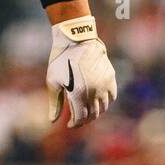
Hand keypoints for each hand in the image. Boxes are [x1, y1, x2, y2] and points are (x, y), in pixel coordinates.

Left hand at [46, 15, 116, 129]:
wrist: (77, 40)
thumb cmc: (60, 60)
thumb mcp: (52, 82)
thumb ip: (55, 104)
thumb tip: (53, 121)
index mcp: (78, 95)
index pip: (80, 118)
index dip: (74, 124)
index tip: (69, 124)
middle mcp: (93, 92)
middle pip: (93, 115)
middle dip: (84, 120)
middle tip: (77, 119)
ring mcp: (104, 85)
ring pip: (103, 107)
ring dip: (95, 112)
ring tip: (86, 109)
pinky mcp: (110, 77)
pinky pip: (111, 96)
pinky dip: (105, 101)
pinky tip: (97, 100)